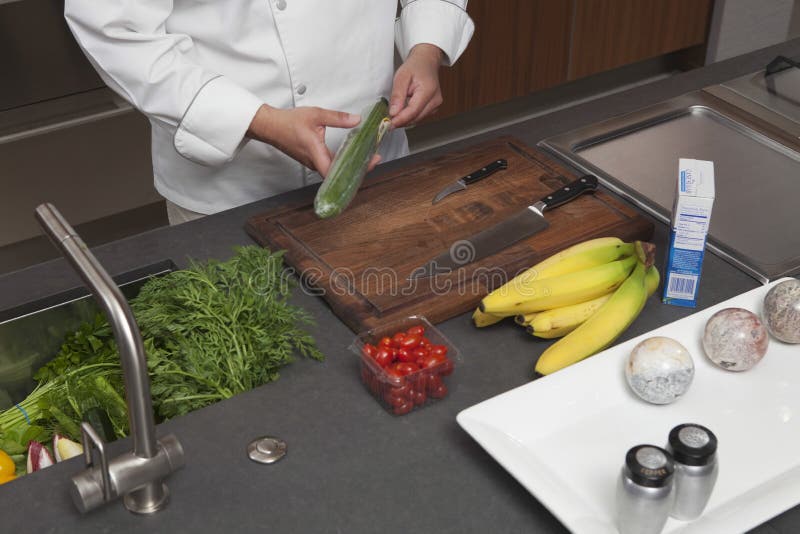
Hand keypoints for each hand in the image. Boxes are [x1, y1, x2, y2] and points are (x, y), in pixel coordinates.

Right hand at [247, 105, 380, 176]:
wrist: (270, 126)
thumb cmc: (288, 122)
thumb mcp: (316, 115)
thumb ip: (337, 118)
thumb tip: (356, 120)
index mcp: (315, 153)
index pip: (336, 171)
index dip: (354, 170)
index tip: (369, 163)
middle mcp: (314, 162)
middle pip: (339, 173)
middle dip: (358, 168)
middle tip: (374, 159)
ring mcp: (313, 163)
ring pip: (334, 171)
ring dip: (350, 166)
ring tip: (366, 158)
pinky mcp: (311, 161)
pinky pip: (329, 166)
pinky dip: (342, 163)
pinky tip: (351, 156)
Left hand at [389, 43, 443, 127]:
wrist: (426, 62)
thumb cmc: (415, 66)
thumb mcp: (402, 76)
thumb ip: (397, 95)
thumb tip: (394, 113)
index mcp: (428, 91)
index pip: (413, 111)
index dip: (400, 119)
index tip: (389, 124)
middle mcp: (435, 100)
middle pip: (416, 117)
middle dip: (401, 121)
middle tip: (387, 121)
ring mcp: (436, 105)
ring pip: (417, 119)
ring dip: (405, 119)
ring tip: (394, 114)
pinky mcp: (433, 108)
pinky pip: (419, 116)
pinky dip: (410, 116)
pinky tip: (402, 111)